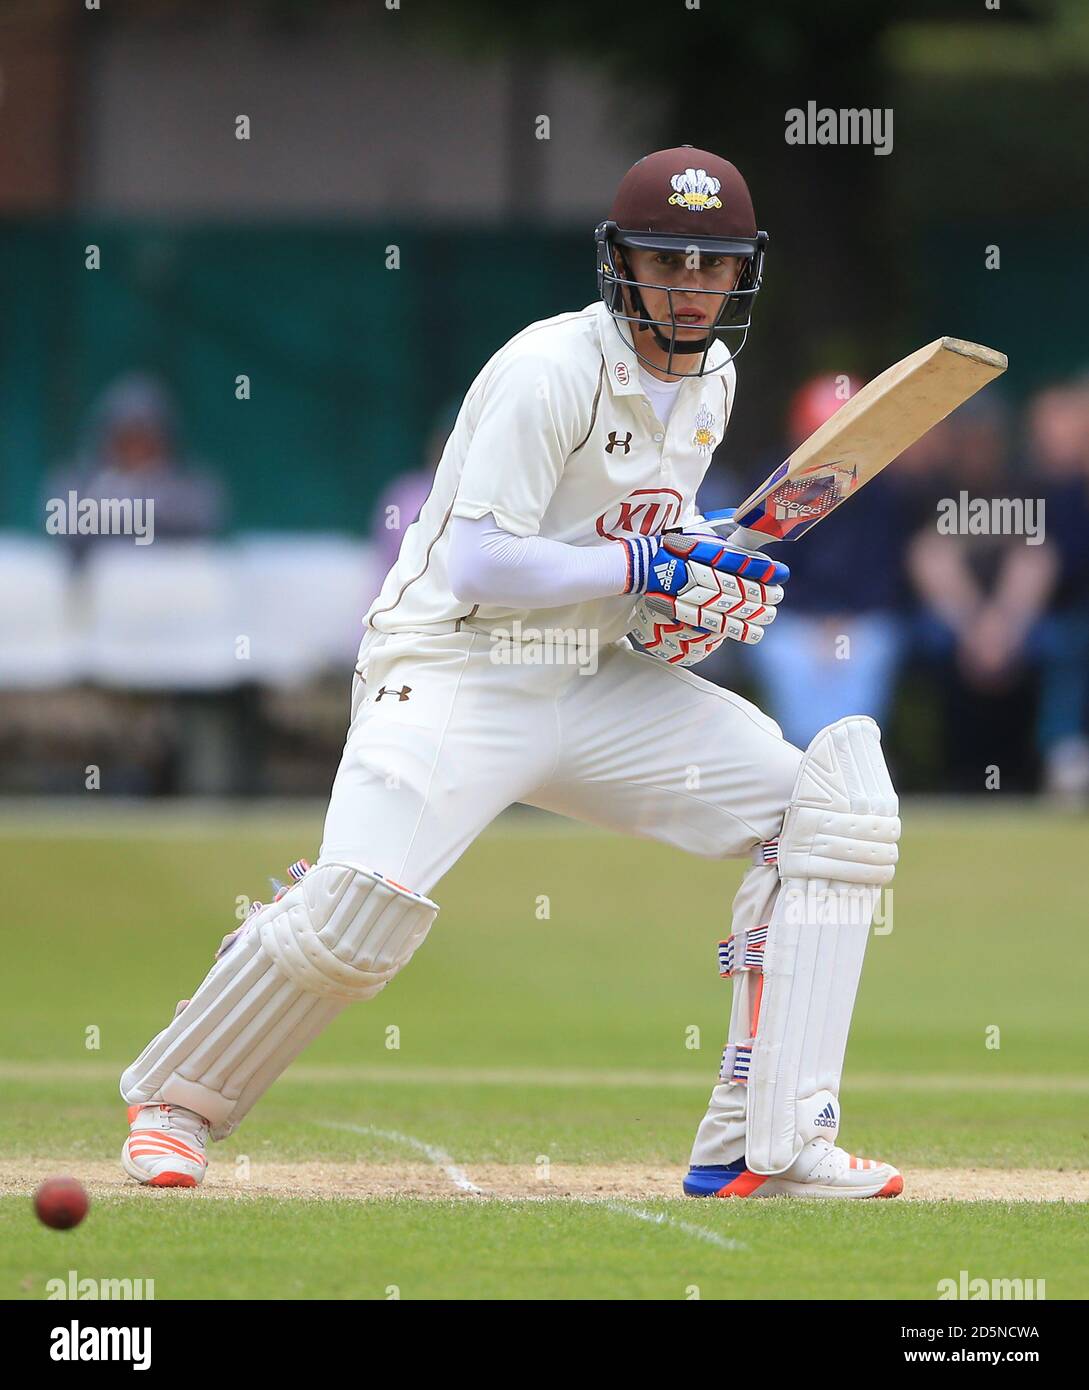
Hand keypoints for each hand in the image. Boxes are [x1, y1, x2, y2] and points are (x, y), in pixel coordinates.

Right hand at [620, 519, 788, 645]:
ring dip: (755, 613)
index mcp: (705, 550)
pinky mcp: (687, 611)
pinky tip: (755, 633)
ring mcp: (692, 593)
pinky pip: (716, 623)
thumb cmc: (676, 547)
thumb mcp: (699, 533)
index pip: (740, 560)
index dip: (763, 569)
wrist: (642, 564)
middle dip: (764, 594)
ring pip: (732, 607)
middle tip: (777, 596)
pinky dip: (738, 630)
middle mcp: (700, 571)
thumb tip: (752, 532)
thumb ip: (724, 535)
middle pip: (740, 587)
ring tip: (770, 614)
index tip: (781, 573)